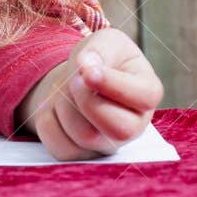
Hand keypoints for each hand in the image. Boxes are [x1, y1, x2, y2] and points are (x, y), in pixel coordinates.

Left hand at [17, 27, 162, 160]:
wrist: (78, 77)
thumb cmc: (101, 58)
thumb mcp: (106, 41)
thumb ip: (101, 48)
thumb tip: (88, 66)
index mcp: (148, 92)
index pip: (145, 97)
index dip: (114, 85)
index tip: (88, 71)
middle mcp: (135, 124)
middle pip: (119, 129)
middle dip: (87, 100)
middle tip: (75, 80)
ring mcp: (108, 144)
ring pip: (85, 137)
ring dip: (64, 106)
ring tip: (66, 89)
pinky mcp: (83, 155)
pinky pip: (61, 148)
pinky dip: (48, 121)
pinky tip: (57, 107)